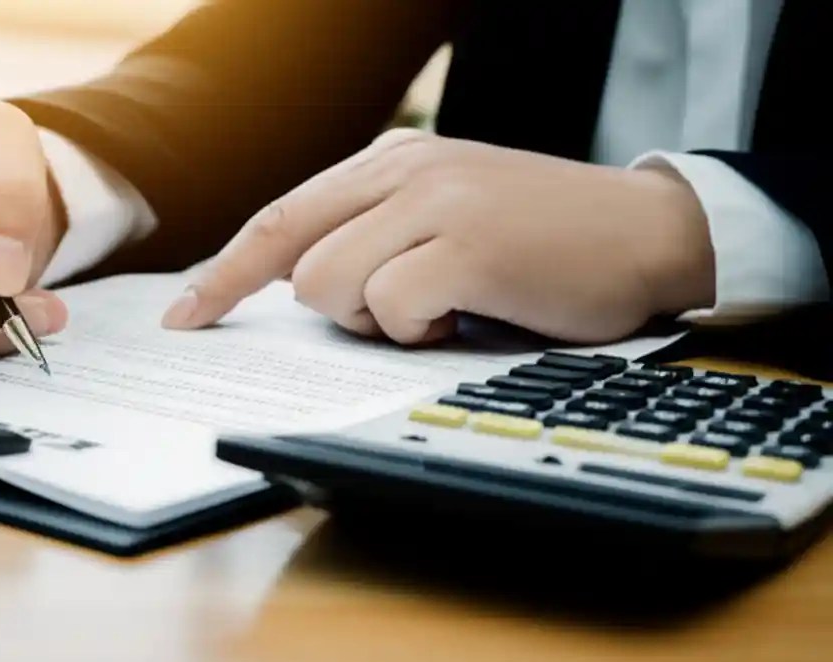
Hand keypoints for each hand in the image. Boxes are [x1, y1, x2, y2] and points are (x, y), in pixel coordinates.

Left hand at [162, 128, 714, 344]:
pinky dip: (421, 329)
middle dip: (334, 307)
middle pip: (293, 258)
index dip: (225, 271)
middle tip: (406, 307)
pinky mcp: (466, 244)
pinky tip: (467, 311)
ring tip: (444, 303)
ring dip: (379, 318)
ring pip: (330, 287)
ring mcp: (435, 203)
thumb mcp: (445, 215)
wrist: (646, 233)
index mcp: (391, 161)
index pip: (280, 217)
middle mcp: (404, 171)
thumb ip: (373, 233)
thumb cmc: (540, 241)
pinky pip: (390, 308)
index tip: (185, 314)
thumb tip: (295, 282)